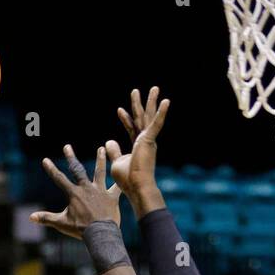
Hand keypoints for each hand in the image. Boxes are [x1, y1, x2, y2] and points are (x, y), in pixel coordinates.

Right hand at [31, 145, 120, 239]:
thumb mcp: (61, 223)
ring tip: (102, 148)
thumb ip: (46, 218)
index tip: (45, 160)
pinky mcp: (111, 197)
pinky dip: (120, 181)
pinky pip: (117, 187)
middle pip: (77, 170)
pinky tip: (126, 172)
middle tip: (67, 146)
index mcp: (73, 194)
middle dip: (71, 158)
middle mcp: (86, 188)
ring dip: (100, 160)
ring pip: (100, 172)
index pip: (59, 179)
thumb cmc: (80, 230)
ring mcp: (99, 191)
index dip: (51, 169)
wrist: (100, 234)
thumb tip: (31, 218)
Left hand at [105, 86, 169, 211]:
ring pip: (149, 116)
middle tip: (139, 91)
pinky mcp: (150, 140)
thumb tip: (108, 141)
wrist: (136, 187)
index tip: (119, 110)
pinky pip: (156, 123)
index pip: (132, 129)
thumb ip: (114, 151)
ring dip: (151, 102)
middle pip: (142, 119)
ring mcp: (148, 140)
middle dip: (141, 104)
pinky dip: (162, 112)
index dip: (126, 119)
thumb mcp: (116, 162)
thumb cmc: (127, 179)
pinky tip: (166, 101)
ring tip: (154, 88)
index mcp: (137, 147)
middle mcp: (145, 142)